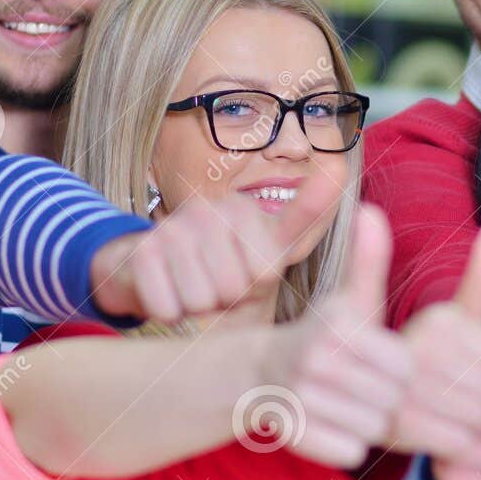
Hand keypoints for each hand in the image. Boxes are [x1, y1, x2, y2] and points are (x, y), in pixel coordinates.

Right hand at [89, 172, 340, 322]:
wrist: (159, 276)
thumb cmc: (228, 266)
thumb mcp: (273, 246)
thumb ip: (307, 214)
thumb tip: (340, 167)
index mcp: (244, 211)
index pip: (265, 270)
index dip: (255, 285)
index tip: (247, 273)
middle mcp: (207, 211)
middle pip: (234, 288)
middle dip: (227, 299)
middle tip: (217, 284)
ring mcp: (171, 228)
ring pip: (201, 299)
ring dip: (198, 306)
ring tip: (195, 287)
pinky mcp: (141, 252)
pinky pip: (167, 305)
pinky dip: (169, 311)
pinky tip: (168, 292)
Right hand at [253, 204, 413, 468]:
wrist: (258, 372)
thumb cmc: (322, 336)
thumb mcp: (346, 299)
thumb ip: (367, 260)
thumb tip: (369, 207)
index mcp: (338, 325)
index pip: (405, 367)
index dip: (399, 372)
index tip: (382, 367)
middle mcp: (315, 358)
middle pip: (390, 401)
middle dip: (385, 401)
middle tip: (365, 391)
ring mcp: (299, 397)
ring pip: (371, 429)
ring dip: (367, 423)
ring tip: (349, 406)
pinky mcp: (290, 434)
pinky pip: (348, 451)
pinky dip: (346, 444)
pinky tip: (333, 425)